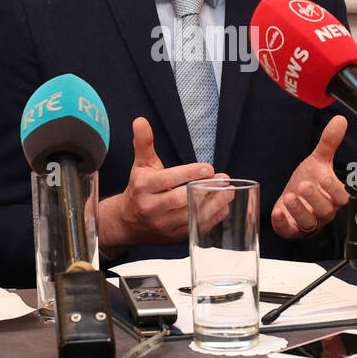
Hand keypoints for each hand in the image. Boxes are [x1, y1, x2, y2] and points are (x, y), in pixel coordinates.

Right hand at [98, 118, 217, 253]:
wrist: (128, 222)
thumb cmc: (139, 189)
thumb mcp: (141, 165)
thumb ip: (144, 143)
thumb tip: (140, 121)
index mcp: (144, 187)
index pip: (168, 180)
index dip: (189, 173)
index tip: (209, 168)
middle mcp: (151, 207)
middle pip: (180, 199)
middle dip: (204, 189)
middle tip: (224, 179)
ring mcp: (163, 224)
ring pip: (190, 215)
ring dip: (212, 204)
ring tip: (228, 192)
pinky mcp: (173, 236)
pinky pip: (195, 227)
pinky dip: (211, 218)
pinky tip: (223, 207)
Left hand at [271, 115, 350, 239]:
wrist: (292, 202)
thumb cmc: (308, 183)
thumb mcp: (317, 161)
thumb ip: (329, 142)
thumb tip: (340, 121)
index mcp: (332, 196)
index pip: (341, 197)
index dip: (335, 189)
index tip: (325, 176)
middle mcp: (322, 211)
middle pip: (326, 210)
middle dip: (315, 198)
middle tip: (304, 185)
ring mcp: (307, 222)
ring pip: (308, 221)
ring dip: (299, 209)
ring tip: (290, 196)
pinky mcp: (291, 229)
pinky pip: (289, 230)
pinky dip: (283, 222)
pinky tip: (278, 212)